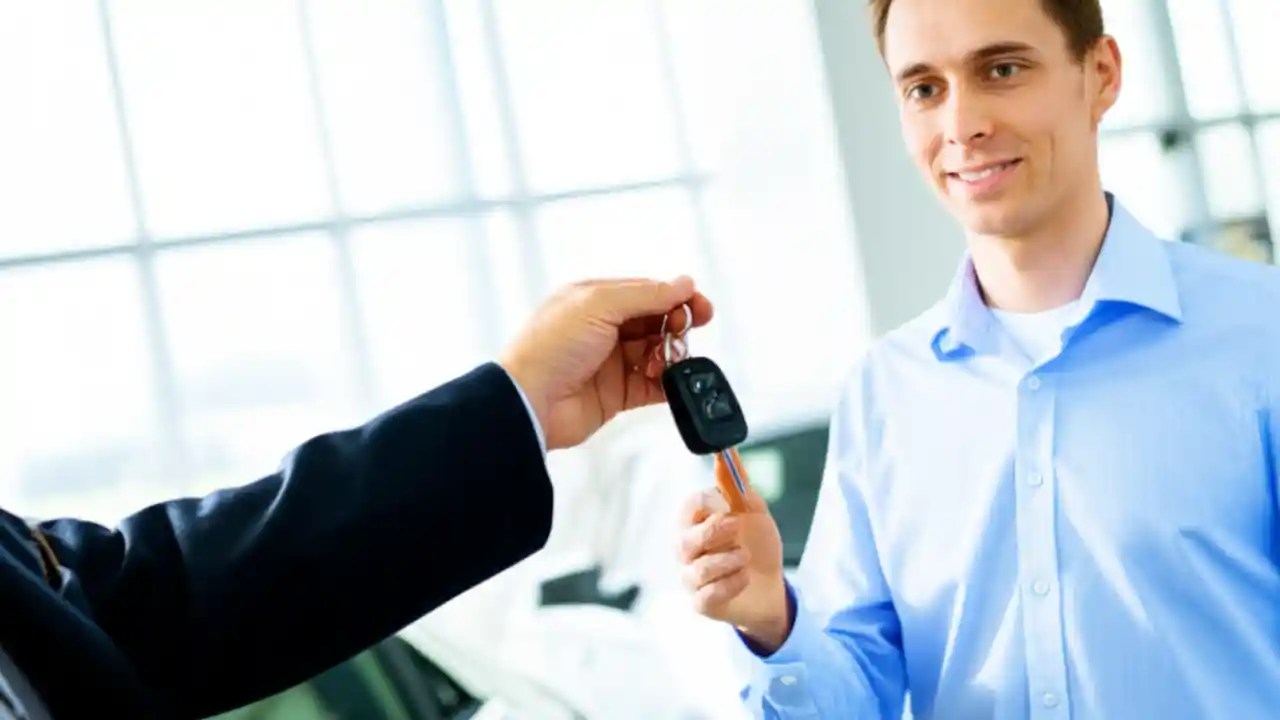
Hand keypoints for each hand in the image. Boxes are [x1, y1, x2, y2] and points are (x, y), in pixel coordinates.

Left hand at [498, 276, 712, 450]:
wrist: (529, 402)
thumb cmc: (550, 348)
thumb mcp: (598, 305)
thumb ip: (645, 294)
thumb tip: (683, 283)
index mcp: (595, 300)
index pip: (647, 291)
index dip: (676, 296)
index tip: (699, 306)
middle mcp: (604, 328)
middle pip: (656, 321)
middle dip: (678, 324)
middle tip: (688, 329)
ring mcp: (611, 362)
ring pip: (658, 353)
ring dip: (672, 354)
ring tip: (670, 359)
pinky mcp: (617, 393)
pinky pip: (653, 386)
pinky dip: (668, 384)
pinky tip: (674, 381)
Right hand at [679, 453, 790, 652]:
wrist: (771, 586)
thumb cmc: (755, 544)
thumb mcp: (753, 511)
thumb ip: (739, 486)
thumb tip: (727, 455)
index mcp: (696, 522)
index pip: (687, 508)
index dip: (705, 501)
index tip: (726, 501)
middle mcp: (687, 550)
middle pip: (685, 540)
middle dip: (713, 532)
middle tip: (737, 527)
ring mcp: (692, 578)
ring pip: (697, 570)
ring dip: (726, 561)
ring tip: (745, 556)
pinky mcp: (702, 603)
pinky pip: (708, 595)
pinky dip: (731, 584)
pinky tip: (745, 577)